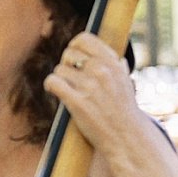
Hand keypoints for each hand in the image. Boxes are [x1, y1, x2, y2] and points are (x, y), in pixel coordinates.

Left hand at [43, 34, 144, 156]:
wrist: (126, 137)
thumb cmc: (124, 112)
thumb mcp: (126, 84)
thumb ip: (119, 69)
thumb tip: (117, 59)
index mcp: (113, 63)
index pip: (84, 39)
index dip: (75, 47)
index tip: (74, 58)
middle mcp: (101, 71)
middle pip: (68, 54)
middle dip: (67, 66)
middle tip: (72, 80)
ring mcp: (89, 86)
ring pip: (59, 69)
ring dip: (61, 80)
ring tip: (68, 90)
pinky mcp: (77, 102)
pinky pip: (52, 82)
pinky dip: (51, 86)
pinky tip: (55, 91)